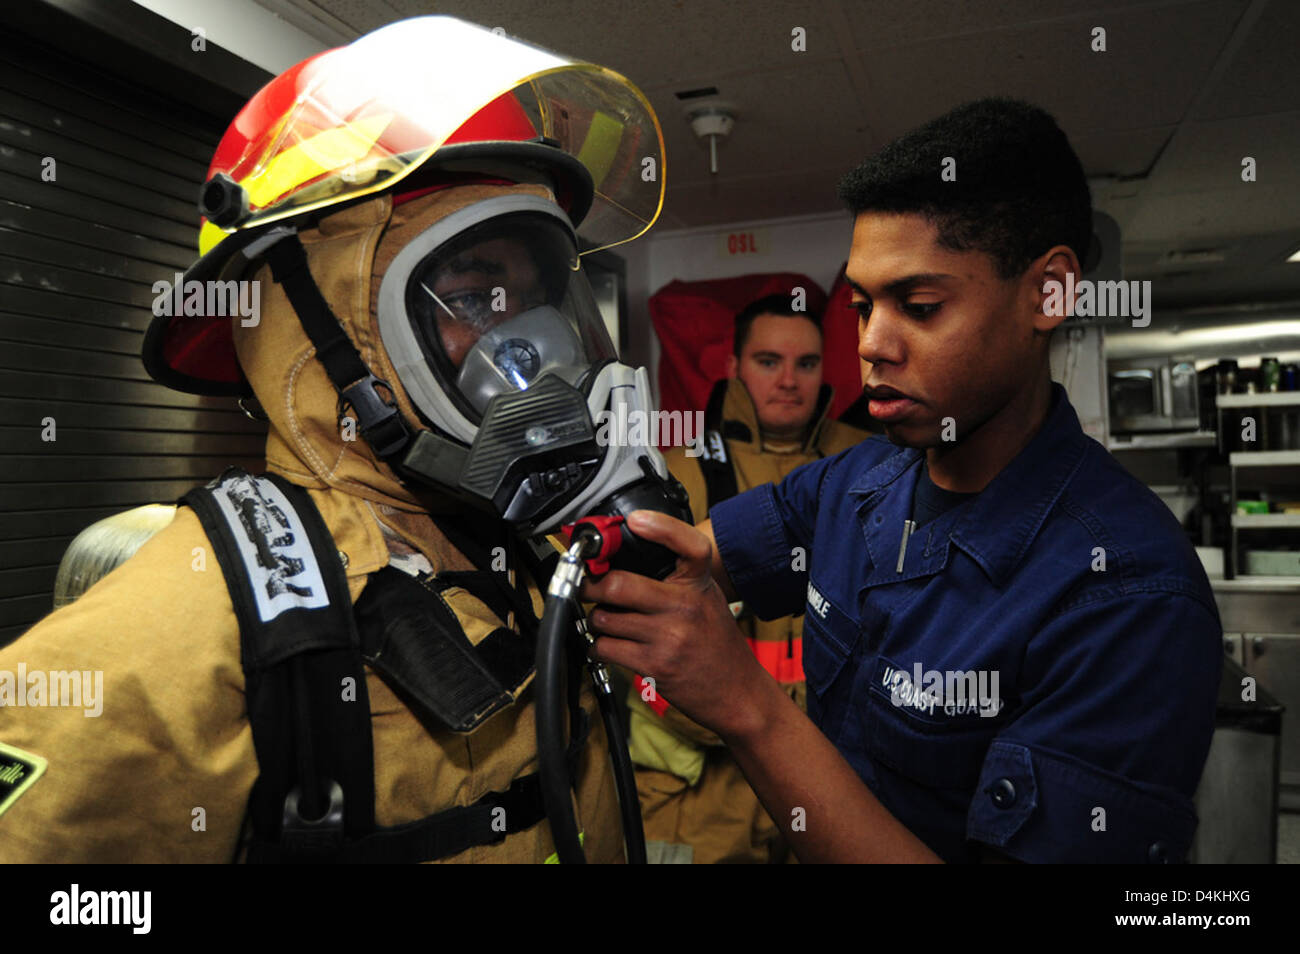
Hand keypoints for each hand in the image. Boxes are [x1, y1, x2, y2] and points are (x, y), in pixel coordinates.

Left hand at [582, 510, 773, 739]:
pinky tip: (610, 646)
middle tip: (585, 586)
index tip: (635, 521)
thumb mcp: (707, 598)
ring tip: (606, 622)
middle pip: (618, 584)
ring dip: (596, 620)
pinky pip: (605, 648)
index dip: (660, 527)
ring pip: (605, 618)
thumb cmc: (716, 643)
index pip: (687, 544)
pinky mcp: (654, 665)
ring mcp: (669, 636)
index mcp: (699, 584)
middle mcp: (685, 606)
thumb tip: (622, 562)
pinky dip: (598, 647)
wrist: (737, 691)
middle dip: (590, 586)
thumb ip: (676, 579)